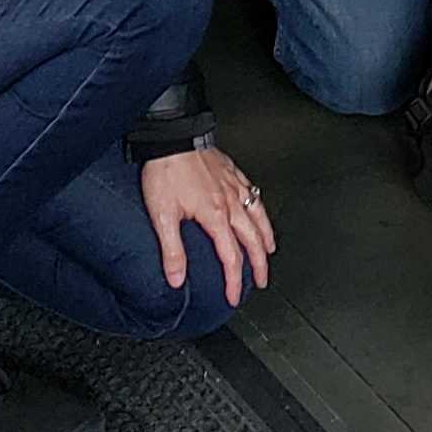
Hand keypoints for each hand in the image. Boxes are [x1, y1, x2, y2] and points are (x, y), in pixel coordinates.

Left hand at [140, 147, 273, 304]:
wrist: (171, 135)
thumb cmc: (165, 171)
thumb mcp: (162, 216)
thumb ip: (173, 250)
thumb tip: (177, 279)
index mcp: (215, 215)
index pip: (231, 257)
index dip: (234, 281)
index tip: (234, 296)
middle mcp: (230, 201)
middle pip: (252, 239)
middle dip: (258, 264)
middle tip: (261, 280)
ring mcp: (233, 185)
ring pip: (258, 215)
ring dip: (265, 236)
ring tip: (269, 249)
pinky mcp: (231, 170)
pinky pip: (253, 193)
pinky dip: (260, 207)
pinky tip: (258, 207)